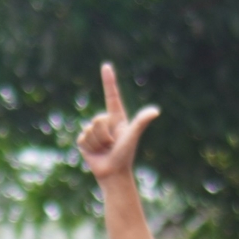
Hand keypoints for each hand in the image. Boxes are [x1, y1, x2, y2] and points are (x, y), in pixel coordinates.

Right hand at [76, 63, 159, 186]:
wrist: (113, 172)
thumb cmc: (125, 154)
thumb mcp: (133, 135)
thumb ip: (141, 121)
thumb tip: (155, 111)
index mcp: (117, 117)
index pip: (112, 95)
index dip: (108, 80)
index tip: (106, 66)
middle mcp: (105, 121)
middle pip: (98, 119)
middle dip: (105, 134)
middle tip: (112, 144)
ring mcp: (93, 131)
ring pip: (90, 129)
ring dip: (98, 142)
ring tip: (106, 149)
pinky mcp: (84, 141)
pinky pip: (82, 138)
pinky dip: (90, 147)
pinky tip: (96, 153)